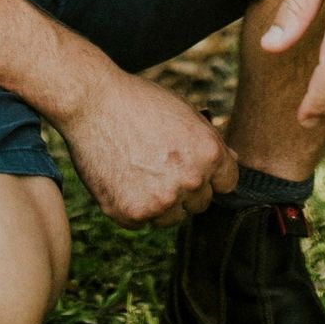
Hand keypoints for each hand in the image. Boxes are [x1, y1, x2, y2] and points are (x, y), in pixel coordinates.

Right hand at [57, 68, 238, 228]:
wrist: (90, 102)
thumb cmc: (138, 101)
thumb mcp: (183, 112)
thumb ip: (210, 140)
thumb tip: (233, 160)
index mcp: (208, 154)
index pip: (227, 183)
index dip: (208, 172)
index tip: (188, 161)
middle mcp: (190, 180)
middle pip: (200, 203)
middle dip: (184, 187)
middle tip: (156, 161)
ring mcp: (161, 201)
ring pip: (172, 217)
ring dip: (160, 202)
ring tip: (137, 168)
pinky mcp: (131, 214)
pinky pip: (142, 222)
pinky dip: (132, 206)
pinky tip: (121, 177)